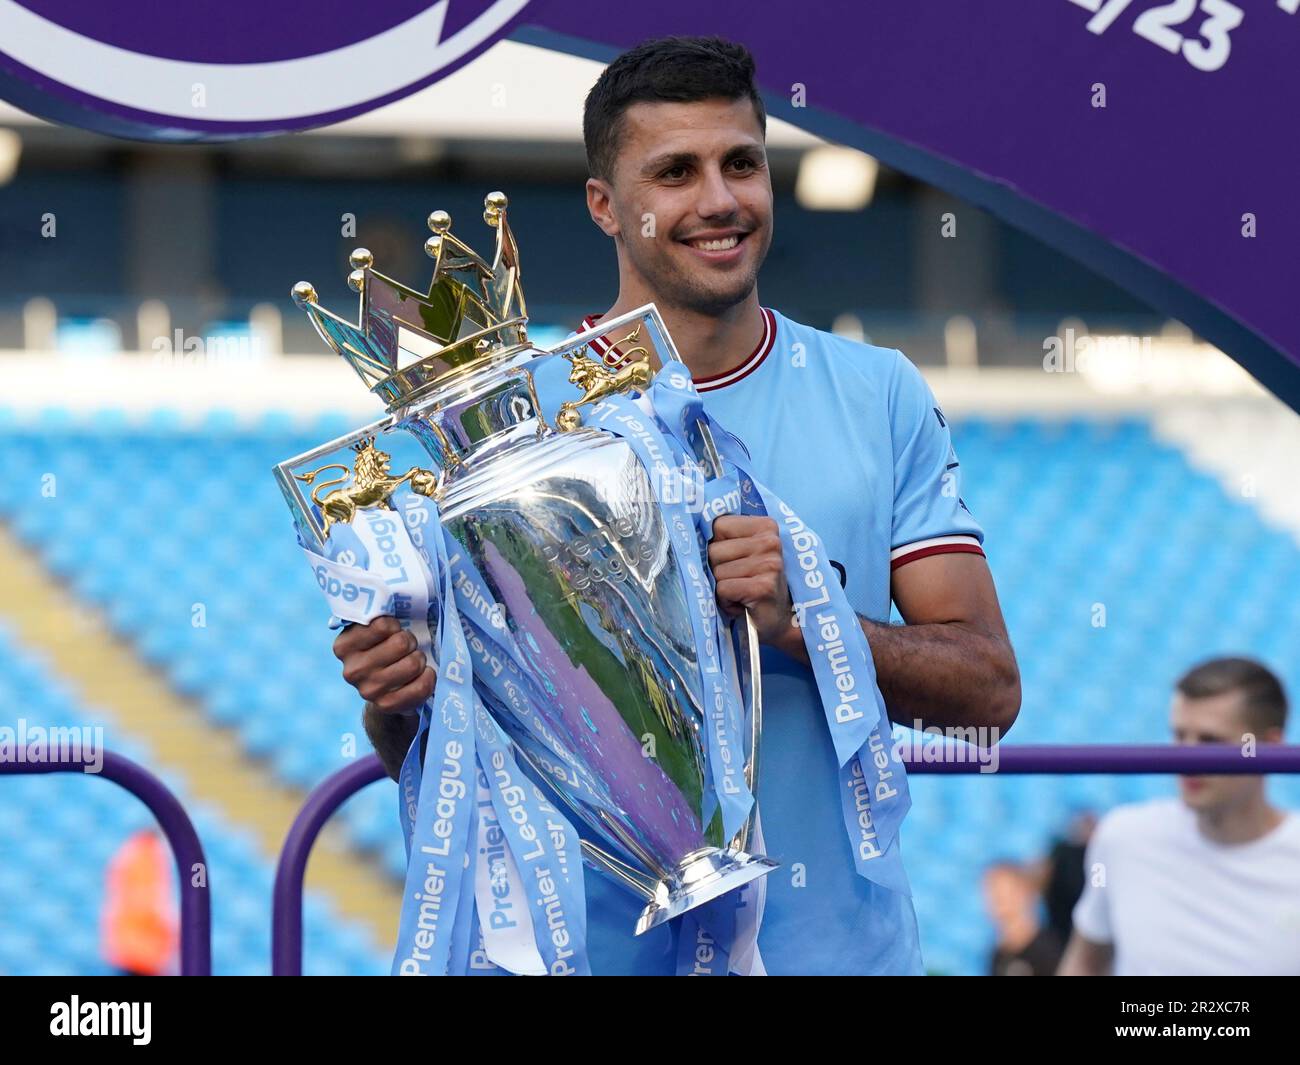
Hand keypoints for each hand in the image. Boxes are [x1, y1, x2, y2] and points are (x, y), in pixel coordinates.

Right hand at [332, 615, 435, 715]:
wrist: (383, 686)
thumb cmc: (381, 646)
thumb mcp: (371, 627)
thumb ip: (375, 613)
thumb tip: (389, 594)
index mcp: (344, 646)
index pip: (383, 625)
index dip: (395, 625)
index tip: (391, 630)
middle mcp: (352, 670)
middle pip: (402, 643)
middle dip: (410, 641)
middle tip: (406, 647)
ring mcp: (368, 690)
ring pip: (413, 663)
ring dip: (419, 658)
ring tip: (412, 660)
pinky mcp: (386, 705)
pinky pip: (421, 686)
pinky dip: (428, 677)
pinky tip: (422, 674)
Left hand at [706, 515, 797, 649]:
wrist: (778, 619)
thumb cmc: (754, 582)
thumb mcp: (743, 552)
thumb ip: (724, 538)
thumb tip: (690, 535)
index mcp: (766, 526)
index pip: (717, 525)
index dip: (714, 545)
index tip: (730, 560)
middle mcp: (771, 542)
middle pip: (713, 550)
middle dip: (717, 570)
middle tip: (737, 581)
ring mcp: (769, 564)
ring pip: (716, 572)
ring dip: (721, 588)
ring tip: (740, 593)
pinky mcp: (763, 587)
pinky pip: (722, 589)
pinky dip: (725, 601)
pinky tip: (741, 604)